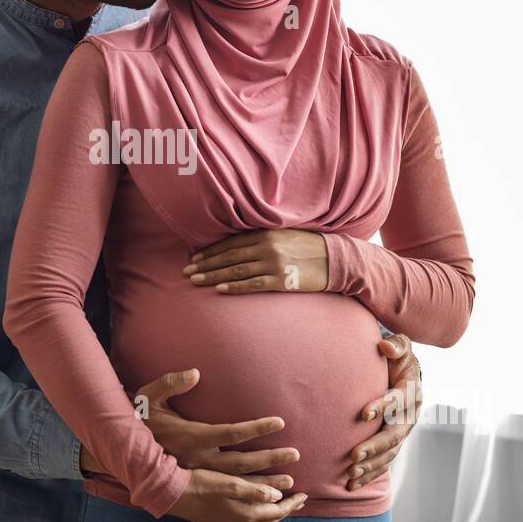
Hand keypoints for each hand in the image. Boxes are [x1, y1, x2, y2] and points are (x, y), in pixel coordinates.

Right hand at [130, 369, 300, 481]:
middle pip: (241, 461)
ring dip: (265, 481)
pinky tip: (267, 498)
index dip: (256, 427)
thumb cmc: (139, 419)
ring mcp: (197, 474)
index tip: (279, 422)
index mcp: (190, 436)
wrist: (122, 453)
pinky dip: (249, 496)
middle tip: (296, 454)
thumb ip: (171, 383)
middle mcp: (197, 458)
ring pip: (237, 481)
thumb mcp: (150, 396)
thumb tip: (195, 373)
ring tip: (291, 481)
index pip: (230, 432)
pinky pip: (228, 493)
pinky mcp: (196, 483)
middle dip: (270, 458)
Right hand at [166, 467, 308, 521]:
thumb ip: (254, 491)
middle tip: (299, 499)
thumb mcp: (229, 483)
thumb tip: (276, 496)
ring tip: (282, 502)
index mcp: (243, 513)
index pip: (276, 511)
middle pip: (269, 518)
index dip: (292, 503)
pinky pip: (247, 518)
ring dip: (273, 510)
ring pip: (258, 519)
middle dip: (287, 508)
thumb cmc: (200, 483)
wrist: (172, 493)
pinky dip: (258, 511)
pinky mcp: (218, 520)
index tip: (305, 494)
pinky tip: (256, 505)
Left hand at [181, 229, 327, 293]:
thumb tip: (238, 243)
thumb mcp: (285, 234)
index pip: (231, 242)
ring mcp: (273, 263)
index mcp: (266, 232)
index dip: (210, 250)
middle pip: (228, 256)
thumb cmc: (309, 246)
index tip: (194, 257)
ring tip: (196, 280)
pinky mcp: (281, 280)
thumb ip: (262, 236)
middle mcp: (267, 246)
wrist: (335, 259)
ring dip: (213, 275)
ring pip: (236, 270)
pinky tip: (219, 289)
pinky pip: (252, 284)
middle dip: (205, 264)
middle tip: (187, 271)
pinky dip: (234, 286)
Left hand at [347, 333, 421, 490]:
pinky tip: (352, 485)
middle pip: (394, 435)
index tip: (363, 413)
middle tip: (354, 456)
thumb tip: (384, 346)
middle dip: (375, 446)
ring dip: (371, 465)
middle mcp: (410, 416)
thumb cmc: (398, 358)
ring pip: (389, 453)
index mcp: (411, 392)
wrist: (407, 373)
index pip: (398, 400)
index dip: (383, 406)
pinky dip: (370, 474)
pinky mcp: (395, 443)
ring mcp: (403, 432)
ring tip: (351, 474)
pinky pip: (384, 462)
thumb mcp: (401, 346)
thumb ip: (396, 345)